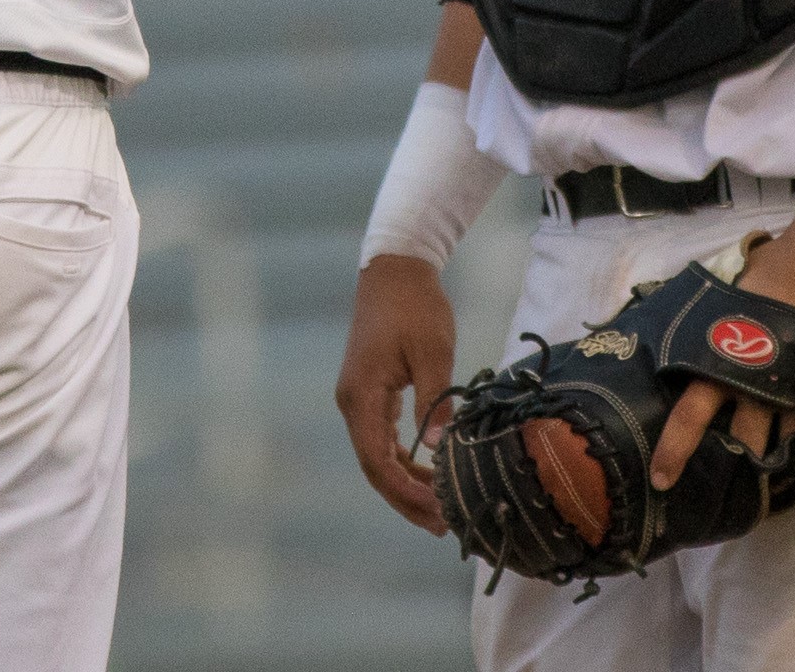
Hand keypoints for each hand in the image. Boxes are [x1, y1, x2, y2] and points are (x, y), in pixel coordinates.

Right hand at [335, 254, 456, 534]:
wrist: (396, 269)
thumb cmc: (416, 306)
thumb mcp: (433, 352)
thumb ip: (435, 401)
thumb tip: (437, 449)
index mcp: (361, 395)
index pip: (376, 460)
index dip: (404, 491)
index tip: (436, 510)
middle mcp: (352, 402)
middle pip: (374, 466)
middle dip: (406, 498)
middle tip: (442, 525)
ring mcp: (358, 398)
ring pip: (377, 455)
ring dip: (406, 482)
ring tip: (440, 508)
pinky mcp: (370, 392)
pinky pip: (382, 438)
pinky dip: (403, 459)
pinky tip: (429, 472)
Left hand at [647, 217, 794, 490]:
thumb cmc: (780, 267)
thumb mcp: (733, 293)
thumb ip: (715, 325)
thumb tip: (691, 341)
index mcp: (726, 356)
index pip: (692, 412)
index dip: (676, 448)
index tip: (662, 478)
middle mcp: (759, 380)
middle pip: (741, 441)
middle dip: (732, 469)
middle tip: (723, 496)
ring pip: (782, 444)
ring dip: (773, 464)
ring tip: (766, 487)